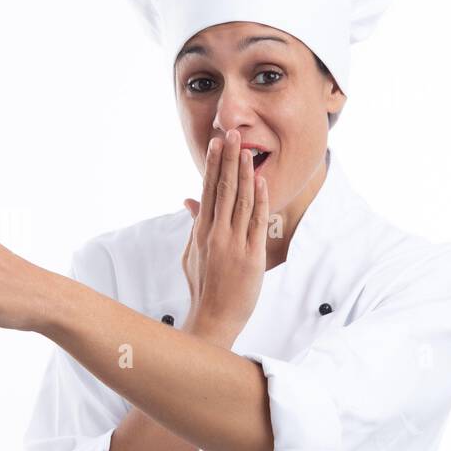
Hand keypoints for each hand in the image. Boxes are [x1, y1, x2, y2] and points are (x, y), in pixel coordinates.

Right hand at [180, 129, 269, 345]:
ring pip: (240, 201)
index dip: (213, 165)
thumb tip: (189, 200)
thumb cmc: (203, 287)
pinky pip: (255, 222)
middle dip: (228, 159)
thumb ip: (194, 224)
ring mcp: (232, 244)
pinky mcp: (250, 256)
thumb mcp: (192, 253)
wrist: (213, 317)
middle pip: (223, 189)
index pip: (207, 190)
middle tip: (232, 133)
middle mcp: (215, 234)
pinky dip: (259, 200)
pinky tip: (261, 181)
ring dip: (244, 173)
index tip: (217, 143)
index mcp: (201, 232)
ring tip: (247, 149)